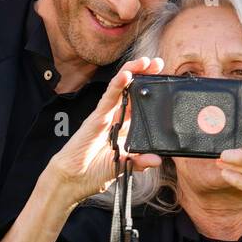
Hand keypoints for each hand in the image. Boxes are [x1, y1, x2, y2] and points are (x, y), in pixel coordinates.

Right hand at [47, 56, 165, 208]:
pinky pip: (108, 97)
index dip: (152, 92)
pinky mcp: (97, 117)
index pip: (141, 105)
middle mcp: (116, 118)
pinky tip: (127, 74)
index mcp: (125, 128)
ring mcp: (106, 115)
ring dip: (133, 72)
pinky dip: (117, 85)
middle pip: (133, 91)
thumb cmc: (95, 172)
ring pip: (121, 88)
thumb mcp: (124, 166)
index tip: (166, 82)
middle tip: (159, 63)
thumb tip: (157, 160)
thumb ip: (140, 162)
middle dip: (146, 75)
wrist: (74, 179)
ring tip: (146, 61)